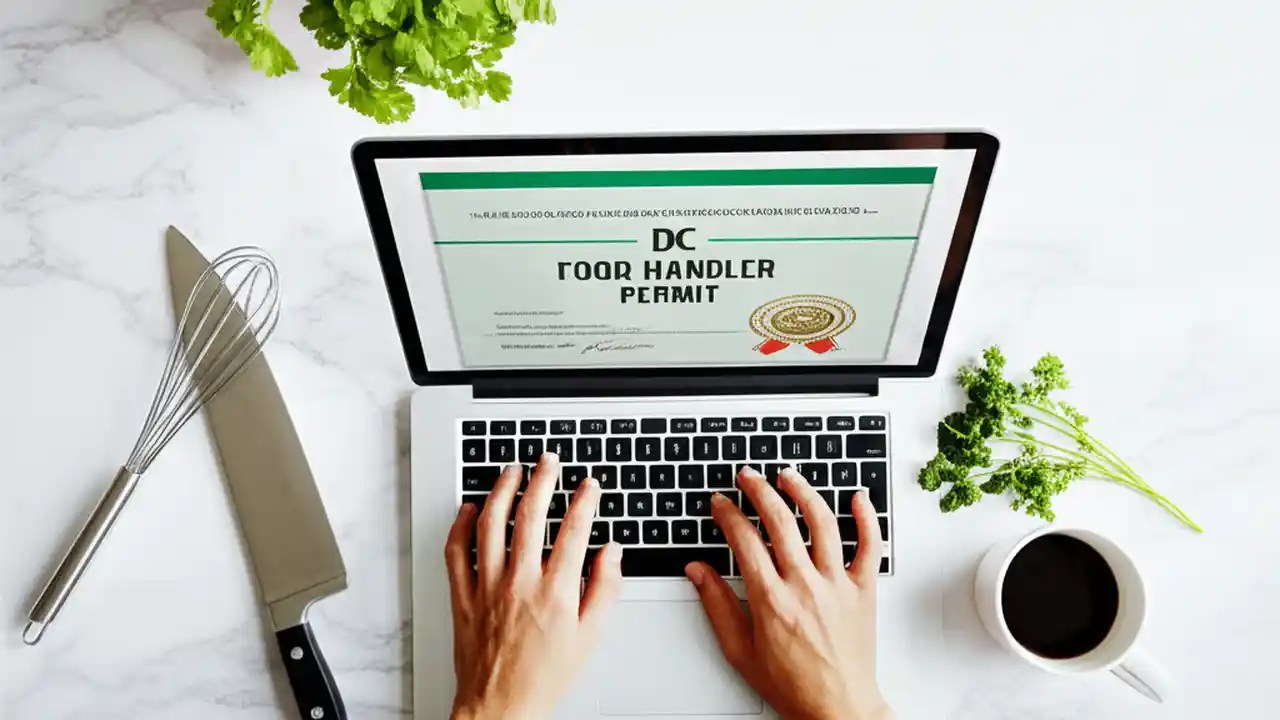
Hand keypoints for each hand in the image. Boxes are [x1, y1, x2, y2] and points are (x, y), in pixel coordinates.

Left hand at [445, 454, 622, 719]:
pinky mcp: (463, 596)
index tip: (588, 485)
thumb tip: (612, 553)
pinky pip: (456, 551)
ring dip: (501, 491)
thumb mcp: (591, 636)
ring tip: (511, 471)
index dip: (584, 501)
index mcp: (555, 590)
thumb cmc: (545, 676)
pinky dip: (461, 525)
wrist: (501, 706)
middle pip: (530, 516)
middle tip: (548, 462)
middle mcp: (519, 581)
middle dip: (542, 480)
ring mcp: (487, 586)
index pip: (573, 530)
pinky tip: (470, 508)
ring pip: (491, 524)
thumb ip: (605, 588)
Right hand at [685, 467, 892, 719]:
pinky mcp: (864, 591)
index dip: (728, 514)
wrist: (837, 709)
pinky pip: (870, 546)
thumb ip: (717, 605)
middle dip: (759, 491)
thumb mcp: (740, 650)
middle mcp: (805, 585)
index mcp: (771, 600)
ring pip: (823, 523)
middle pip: (780, 521)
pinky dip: (866, 518)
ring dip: (803, 492)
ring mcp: (838, 585)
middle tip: (748, 477)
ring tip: (788, 476)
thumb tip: (697, 571)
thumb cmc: (791, 685)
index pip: (744, 540)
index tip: (721, 503)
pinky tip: (857, 498)